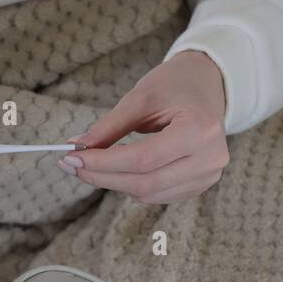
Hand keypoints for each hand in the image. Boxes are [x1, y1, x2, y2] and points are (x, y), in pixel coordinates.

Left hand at [58, 51, 228, 203]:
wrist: (206, 86)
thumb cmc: (174, 85)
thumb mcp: (140, 98)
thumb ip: (110, 126)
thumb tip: (77, 148)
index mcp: (200, 130)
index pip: (143, 159)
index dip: (103, 163)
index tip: (71, 158)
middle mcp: (210, 158)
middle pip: (145, 183)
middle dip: (103, 177)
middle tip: (72, 165)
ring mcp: (208, 176)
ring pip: (149, 194)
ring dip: (115, 183)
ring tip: (93, 165)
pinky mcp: (200, 185)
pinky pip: (158, 196)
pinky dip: (133, 186)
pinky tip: (118, 171)